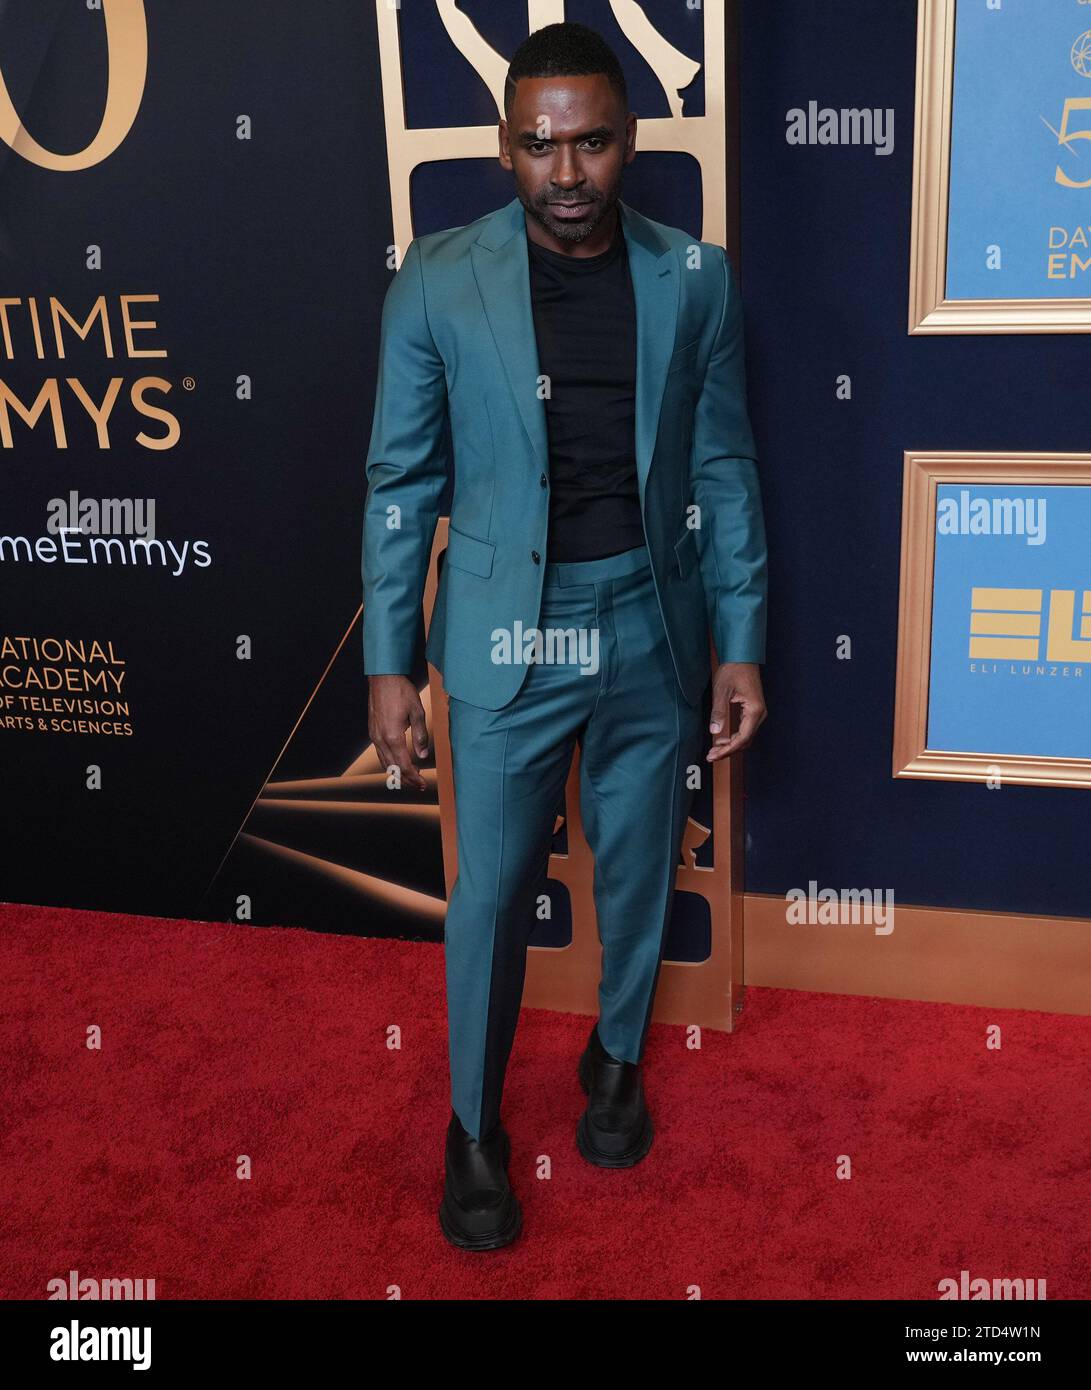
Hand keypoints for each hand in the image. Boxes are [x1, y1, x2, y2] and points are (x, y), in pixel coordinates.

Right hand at [367, 675, 429, 790]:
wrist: (383, 678)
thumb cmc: (401, 692)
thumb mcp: (417, 712)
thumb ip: (420, 736)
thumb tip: (423, 755)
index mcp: (393, 737)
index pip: (404, 765)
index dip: (414, 778)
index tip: (423, 784)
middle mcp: (381, 739)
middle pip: (393, 768)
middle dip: (407, 779)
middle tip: (419, 786)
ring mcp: (374, 736)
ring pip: (384, 762)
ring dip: (397, 772)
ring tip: (410, 777)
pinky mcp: (372, 732)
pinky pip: (380, 753)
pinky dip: (389, 762)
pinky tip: (397, 763)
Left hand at [707, 662, 766, 761]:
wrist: (742, 657)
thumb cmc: (733, 670)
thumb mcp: (722, 691)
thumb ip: (718, 712)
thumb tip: (714, 732)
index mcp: (754, 710)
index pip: (742, 738)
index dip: (728, 750)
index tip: (715, 755)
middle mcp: (760, 714)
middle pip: (745, 741)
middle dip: (728, 750)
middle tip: (711, 756)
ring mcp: (758, 713)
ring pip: (746, 737)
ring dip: (731, 745)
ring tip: (714, 750)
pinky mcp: (753, 711)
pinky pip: (745, 730)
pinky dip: (734, 737)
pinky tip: (722, 740)